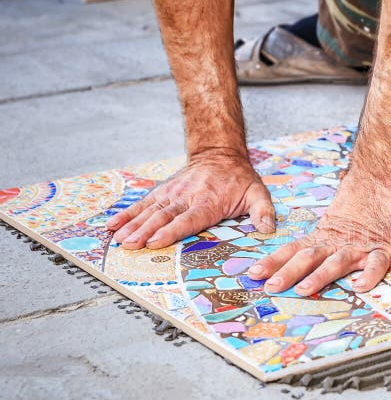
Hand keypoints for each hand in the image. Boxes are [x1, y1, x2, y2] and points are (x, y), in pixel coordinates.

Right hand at [107, 150, 274, 248]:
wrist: (221, 154)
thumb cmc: (240, 179)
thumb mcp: (258, 193)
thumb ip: (263, 212)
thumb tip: (268, 230)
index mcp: (209, 202)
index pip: (188, 219)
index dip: (171, 231)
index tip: (155, 242)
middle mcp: (187, 197)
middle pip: (163, 216)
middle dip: (145, 231)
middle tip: (129, 245)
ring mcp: (173, 193)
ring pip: (150, 210)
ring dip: (132, 225)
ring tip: (117, 238)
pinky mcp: (164, 191)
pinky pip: (144, 203)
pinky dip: (128, 213)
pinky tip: (112, 224)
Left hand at [247, 169, 390, 294]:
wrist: (385, 172)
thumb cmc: (363, 196)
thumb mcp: (336, 220)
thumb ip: (323, 237)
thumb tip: (300, 251)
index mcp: (325, 236)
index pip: (294, 250)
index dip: (275, 262)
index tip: (254, 274)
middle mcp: (339, 242)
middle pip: (310, 257)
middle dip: (289, 273)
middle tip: (271, 287)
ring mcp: (362, 245)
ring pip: (338, 262)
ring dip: (320, 276)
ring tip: (304, 289)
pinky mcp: (386, 247)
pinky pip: (377, 263)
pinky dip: (369, 275)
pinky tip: (359, 286)